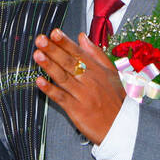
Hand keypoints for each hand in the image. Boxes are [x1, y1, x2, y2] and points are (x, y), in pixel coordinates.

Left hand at [33, 29, 123, 144]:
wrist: (122, 127)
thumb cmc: (116, 100)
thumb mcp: (111, 73)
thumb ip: (96, 54)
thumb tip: (82, 37)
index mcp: (97, 71)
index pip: (79, 53)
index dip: (66, 43)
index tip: (54, 33)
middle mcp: (89, 81)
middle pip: (69, 63)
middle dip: (54, 50)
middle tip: (40, 40)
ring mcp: (82, 95)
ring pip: (63, 78)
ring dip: (49, 66)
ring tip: (37, 55)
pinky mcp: (76, 110)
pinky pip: (61, 98)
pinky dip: (50, 90)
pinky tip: (39, 81)